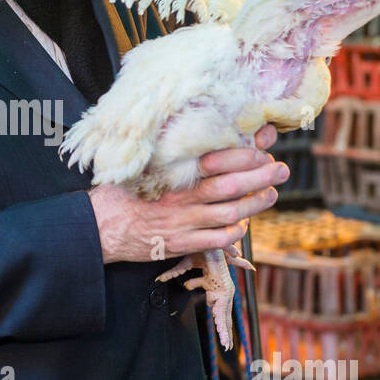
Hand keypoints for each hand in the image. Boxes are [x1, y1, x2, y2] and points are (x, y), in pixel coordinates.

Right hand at [88, 124, 287, 264]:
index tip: (262, 148)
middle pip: (229, 186)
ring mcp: (182, 222)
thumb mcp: (142, 165)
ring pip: (229, 213)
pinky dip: (235, 232)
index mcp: (171, 173)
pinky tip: (243, 224)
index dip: (244, 154)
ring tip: (271, 194)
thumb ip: (167, 153)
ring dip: (255, 204)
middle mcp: (180, 197)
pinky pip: (216, 240)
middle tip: (280, 170)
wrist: (99, 228)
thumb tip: (195, 136)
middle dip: (260, 176)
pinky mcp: (180, 244)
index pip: (215, 160)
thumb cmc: (120, 192)